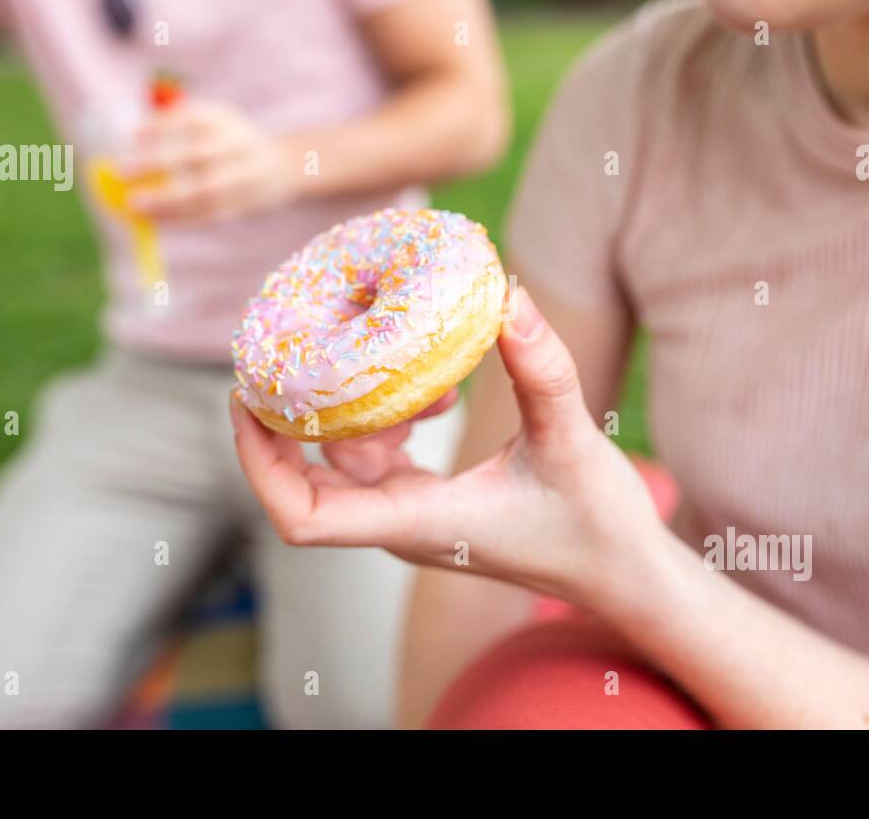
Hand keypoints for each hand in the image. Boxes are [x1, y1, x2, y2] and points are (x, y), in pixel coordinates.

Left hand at [122, 99, 299, 222]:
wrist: (284, 167)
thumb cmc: (230, 142)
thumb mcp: (213, 121)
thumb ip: (177, 124)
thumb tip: (133, 143)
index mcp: (228, 121)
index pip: (193, 119)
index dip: (163, 126)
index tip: (133, 135)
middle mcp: (240, 147)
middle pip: (196, 155)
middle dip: (157, 163)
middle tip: (121, 171)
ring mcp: (245, 178)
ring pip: (204, 192)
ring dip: (166, 201)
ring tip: (134, 205)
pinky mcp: (246, 205)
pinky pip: (210, 215)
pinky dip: (181, 219)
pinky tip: (157, 220)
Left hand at [230, 288, 667, 607]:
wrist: (623, 574)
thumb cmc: (597, 525)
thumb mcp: (571, 441)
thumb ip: (542, 370)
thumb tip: (509, 295)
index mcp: (415, 523)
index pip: (301, 514)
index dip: (257, 461)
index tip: (245, 399)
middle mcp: (401, 524)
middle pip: (307, 479)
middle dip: (288, 417)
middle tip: (286, 349)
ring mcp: (414, 517)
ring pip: (347, 460)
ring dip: (355, 408)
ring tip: (391, 356)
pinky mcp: (432, 504)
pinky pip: (381, 458)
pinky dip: (390, 417)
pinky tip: (436, 390)